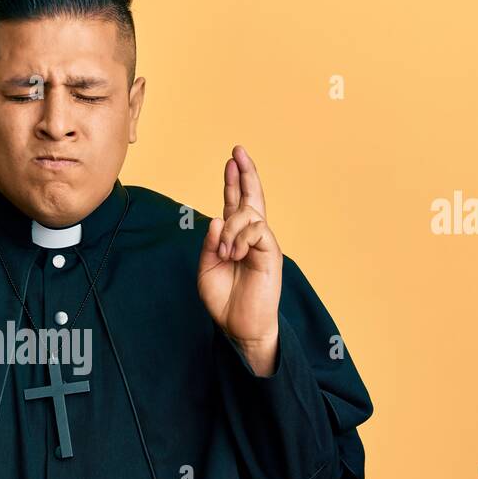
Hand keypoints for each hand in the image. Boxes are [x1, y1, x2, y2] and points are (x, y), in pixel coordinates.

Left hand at [197, 145, 282, 371]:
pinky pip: (256, 229)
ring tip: (225, 253)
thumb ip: (209, 244)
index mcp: (234, 238)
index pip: (235, 203)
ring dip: (230, 229)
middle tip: (238, 150)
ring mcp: (262, 243)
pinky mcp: (271, 252)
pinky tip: (234, 254)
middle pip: (251, 197)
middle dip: (245, 173)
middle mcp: (251, 236)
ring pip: (248, 214)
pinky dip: (240, 238)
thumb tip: (217, 218)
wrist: (239, 327)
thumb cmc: (224, 301)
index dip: (233, 181)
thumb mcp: (206, 269)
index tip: (231, 159)